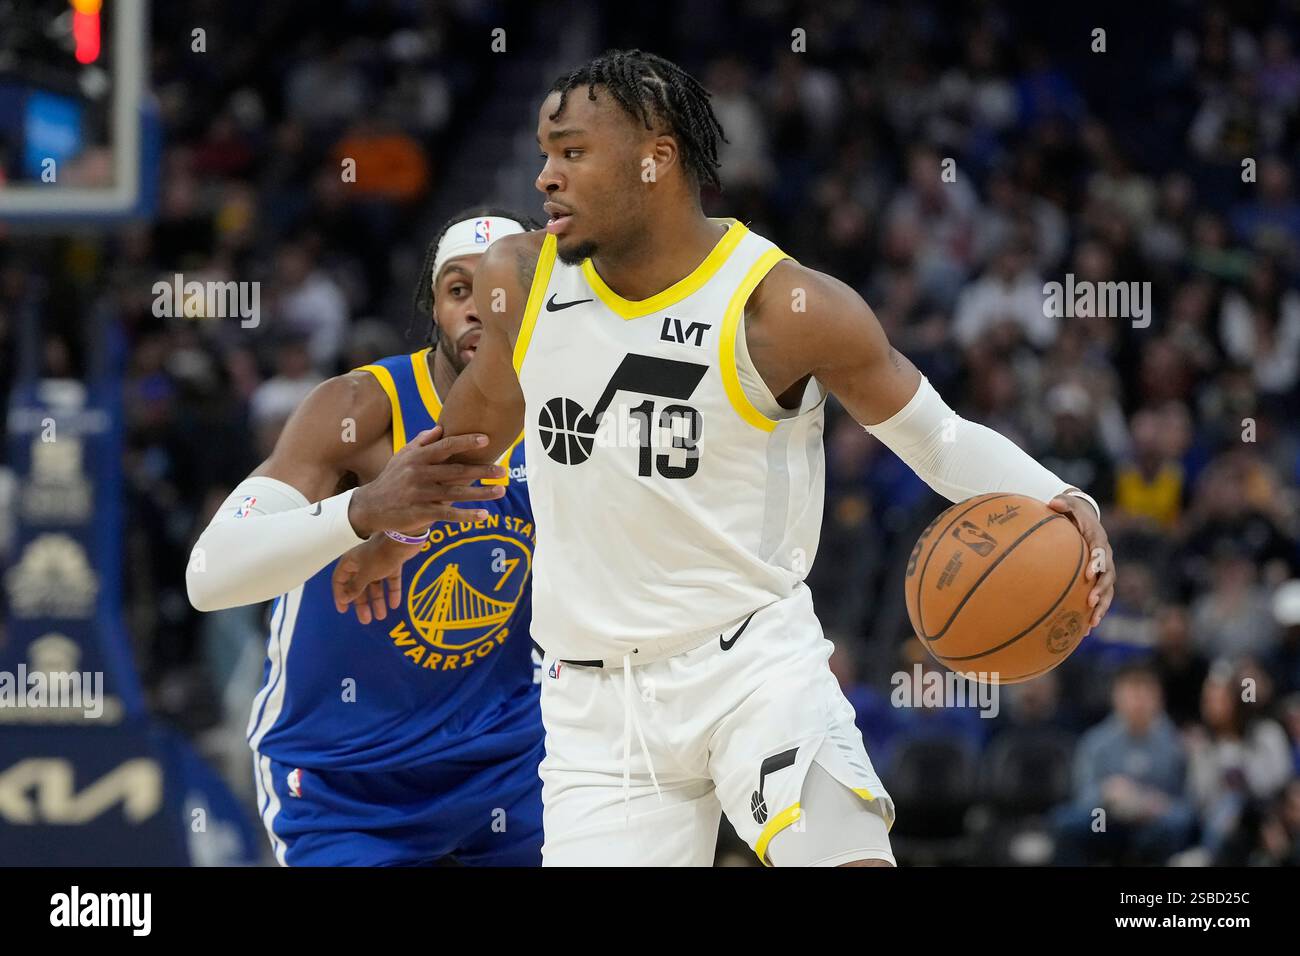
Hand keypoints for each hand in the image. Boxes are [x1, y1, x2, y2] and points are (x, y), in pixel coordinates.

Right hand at [332, 533, 423, 624]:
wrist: (403, 538)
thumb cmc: (380, 555)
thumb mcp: (366, 574)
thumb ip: (355, 587)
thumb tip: (344, 598)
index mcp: (350, 562)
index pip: (340, 581)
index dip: (340, 596)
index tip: (343, 610)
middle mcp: (362, 562)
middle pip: (359, 586)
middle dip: (362, 603)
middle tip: (366, 620)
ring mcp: (378, 562)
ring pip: (375, 584)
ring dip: (377, 600)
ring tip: (382, 616)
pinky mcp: (392, 562)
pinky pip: (390, 580)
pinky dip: (392, 591)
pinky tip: (395, 604)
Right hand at [348, 425, 506, 536]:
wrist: (370, 506)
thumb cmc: (391, 478)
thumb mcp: (402, 457)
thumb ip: (421, 442)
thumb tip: (440, 427)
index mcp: (417, 457)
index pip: (445, 446)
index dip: (466, 442)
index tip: (486, 439)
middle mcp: (419, 474)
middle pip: (456, 471)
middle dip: (481, 470)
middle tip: (503, 470)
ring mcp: (420, 494)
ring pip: (456, 493)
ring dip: (481, 493)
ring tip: (501, 491)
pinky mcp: (420, 513)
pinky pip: (447, 515)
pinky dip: (466, 516)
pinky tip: (484, 516)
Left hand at [1049, 492, 1113, 627]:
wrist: (1085, 522)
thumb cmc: (1073, 514)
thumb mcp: (1069, 505)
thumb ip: (1063, 504)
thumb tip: (1053, 502)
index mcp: (1098, 541)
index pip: (1101, 551)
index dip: (1098, 562)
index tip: (1090, 573)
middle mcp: (1105, 558)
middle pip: (1108, 577)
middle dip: (1101, 591)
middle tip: (1091, 602)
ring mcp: (1103, 572)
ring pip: (1106, 593)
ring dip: (1101, 608)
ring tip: (1092, 624)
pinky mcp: (1097, 582)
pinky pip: (1097, 599)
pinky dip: (1092, 613)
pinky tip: (1082, 631)